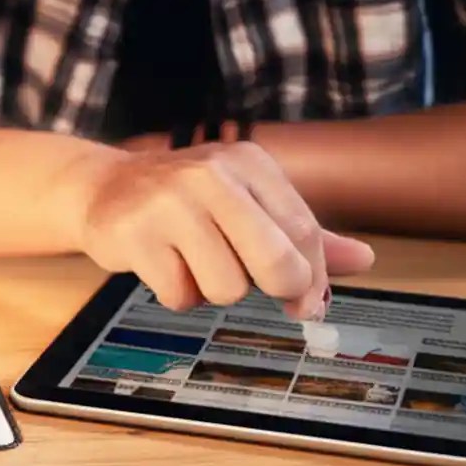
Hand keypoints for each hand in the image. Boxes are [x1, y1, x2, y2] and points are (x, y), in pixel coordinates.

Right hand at [63, 141, 374, 318]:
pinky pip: (180, 296)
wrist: (102, 188)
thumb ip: (302, 233)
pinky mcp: (134, 235)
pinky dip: (177, 295)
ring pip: (226, 287)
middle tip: (257, 288)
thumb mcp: (247, 201)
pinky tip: (164, 267)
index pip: (303, 231)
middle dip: (276, 289)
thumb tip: (363, 260)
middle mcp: (210, 175)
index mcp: (247, 163)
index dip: (313, 277)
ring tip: (193, 263)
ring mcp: (169, 204)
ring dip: (213, 290)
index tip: (308, 303)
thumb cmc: (185, 200)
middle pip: (274, 261)